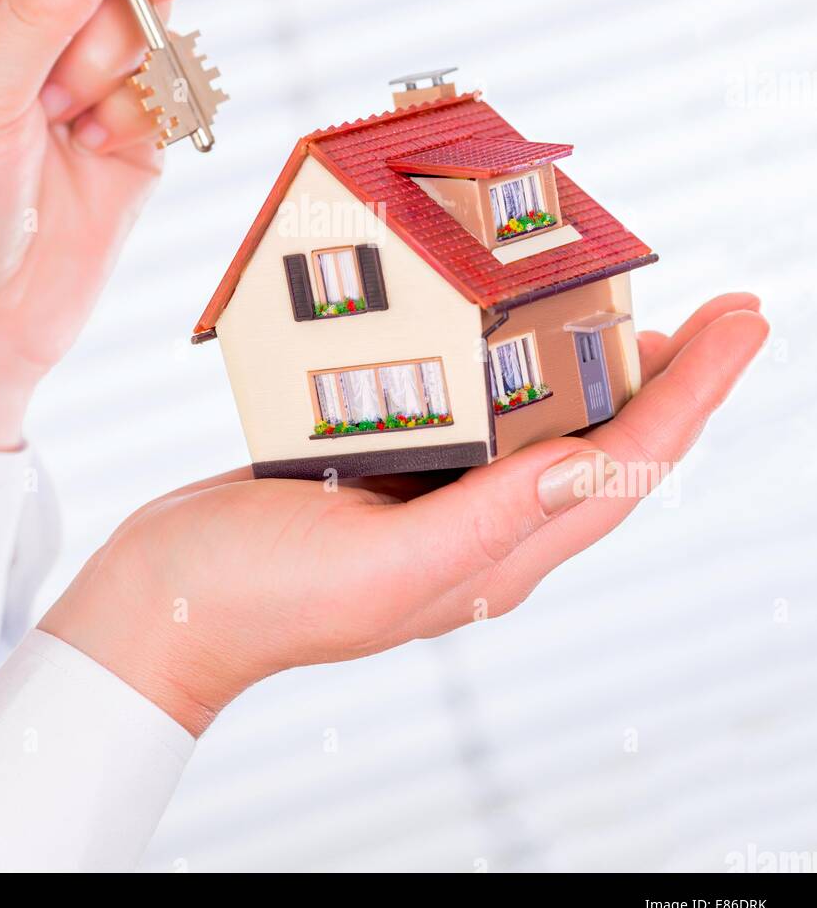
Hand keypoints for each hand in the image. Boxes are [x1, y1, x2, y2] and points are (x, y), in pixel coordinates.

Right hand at [40, 294, 767, 734]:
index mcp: (498, 558)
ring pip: (551, 426)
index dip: (696, 394)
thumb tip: (594, 466)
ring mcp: (441, 499)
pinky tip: (512, 330)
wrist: (161, 601)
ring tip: (638, 308)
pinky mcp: (394, 471)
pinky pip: (480, 411)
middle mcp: (486, 529)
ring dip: (604, 368)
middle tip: (720, 307)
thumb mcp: (380, 567)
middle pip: (610, 446)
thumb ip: (488, 520)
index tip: (746, 320)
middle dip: (675, 378)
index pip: (629, 469)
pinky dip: (514, 364)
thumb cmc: (257, 597)